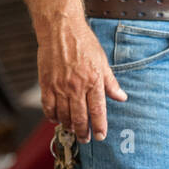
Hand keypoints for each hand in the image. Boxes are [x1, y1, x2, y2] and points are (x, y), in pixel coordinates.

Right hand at [37, 13, 126, 142]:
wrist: (61, 29)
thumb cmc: (83, 42)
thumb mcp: (102, 61)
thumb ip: (111, 82)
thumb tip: (122, 97)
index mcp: (93, 80)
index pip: (98, 110)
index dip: (99, 126)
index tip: (100, 136)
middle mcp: (77, 86)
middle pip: (80, 117)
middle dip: (83, 132)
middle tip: (85, 139)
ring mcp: (60, 86)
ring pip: (64, 115)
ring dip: (68, 126)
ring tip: (72, 129)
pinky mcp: (46, 84)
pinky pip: (48, 107)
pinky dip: (52, 116)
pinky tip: (56, 119)